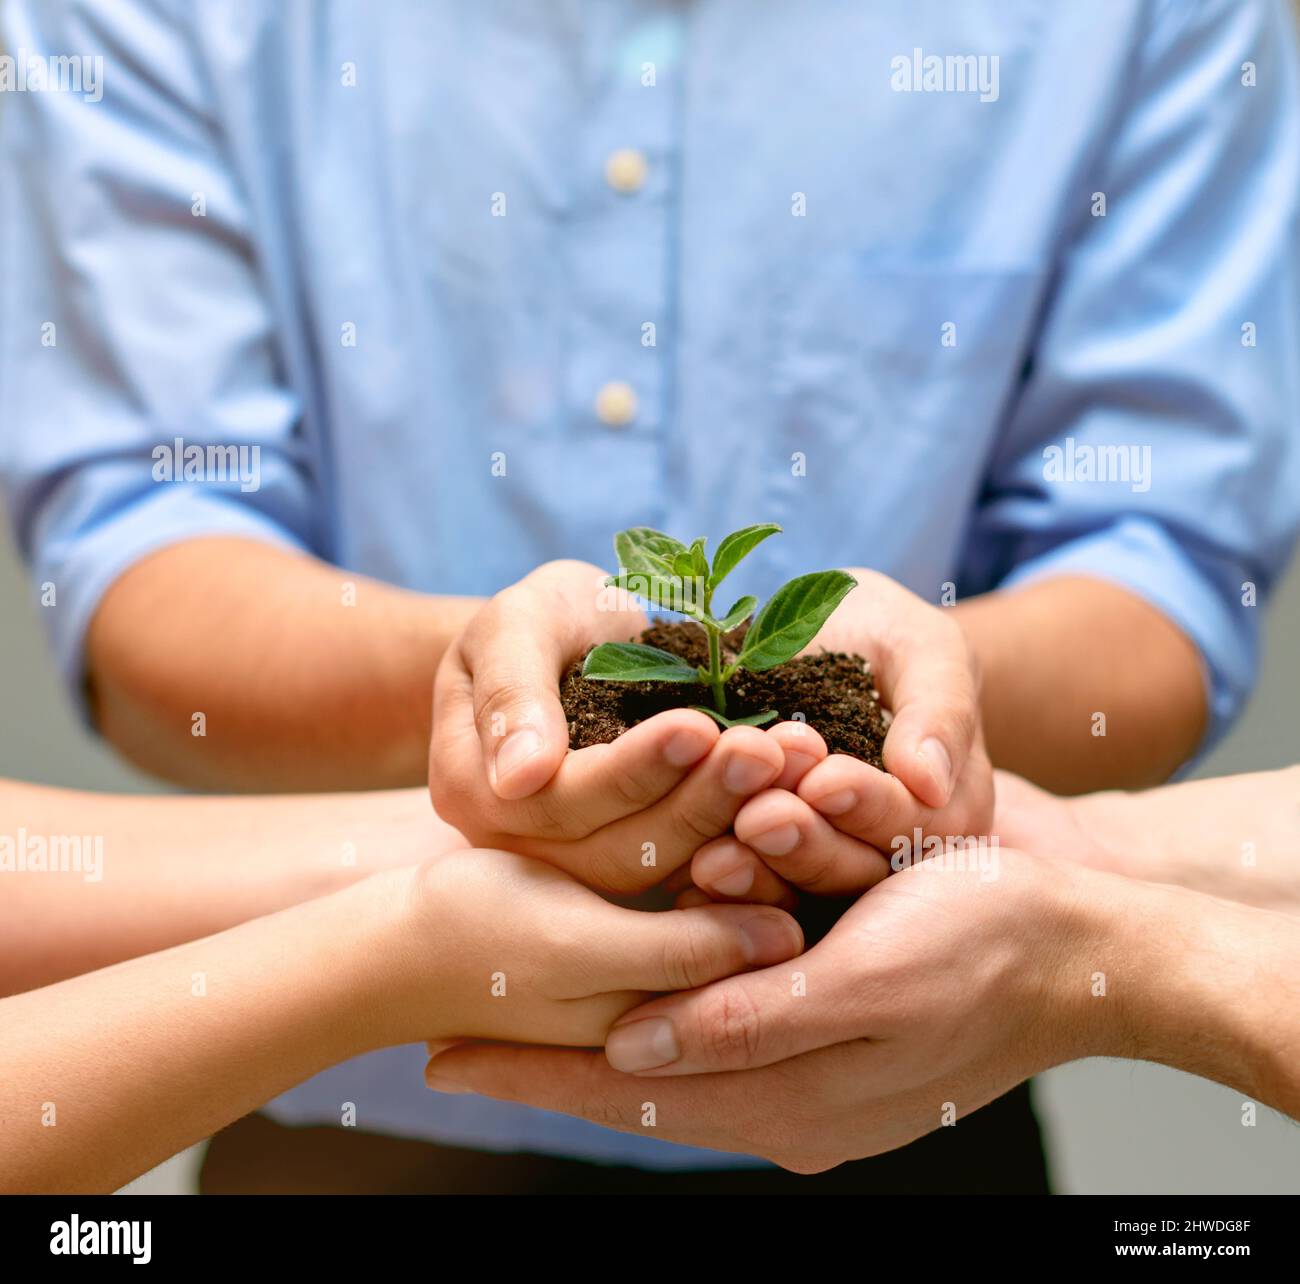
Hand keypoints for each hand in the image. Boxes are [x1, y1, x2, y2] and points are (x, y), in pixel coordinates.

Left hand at [422, 849, 1117, 1169]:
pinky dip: (654, 1034)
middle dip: (540, 1068)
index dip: (533, 1074)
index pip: (630, 1094)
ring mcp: (805, 1086)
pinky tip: (614, 1020)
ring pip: (665, 1073)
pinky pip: (714, 1050)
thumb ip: (747, 1024)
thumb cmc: (979, 948)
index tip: (444, 1060)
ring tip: (503, 1035)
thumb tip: (630, 1055)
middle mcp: (785, 1104)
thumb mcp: (865, 984)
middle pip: (632, 1093)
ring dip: (586, 1053)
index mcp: (791, 1097)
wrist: (1078, 956)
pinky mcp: (823, 1051)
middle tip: (448, 1053)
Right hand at [429, 560, 812, 892]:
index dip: (631, 768)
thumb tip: (518, 777)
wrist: (573, 641)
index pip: (561, 797)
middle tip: (768, 752)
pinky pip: (691, 865)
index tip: (696, 727)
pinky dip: (744, 832)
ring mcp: (579, 865)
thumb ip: (512, 690)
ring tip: (791, 763)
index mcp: (477, 790)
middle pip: (616, 846)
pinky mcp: (634, 863)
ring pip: (662, 864)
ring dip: (731, 817)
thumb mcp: (514, 625)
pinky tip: (798, 796)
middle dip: (698, 797)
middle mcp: (522, 849)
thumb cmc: (540, 620)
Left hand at [688, 571, 993, 901]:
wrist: (812, 634)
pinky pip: (749, 893)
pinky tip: (687, 877)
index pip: (918, 823)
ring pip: (800, 890)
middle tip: (757, 821)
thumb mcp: (921, 648)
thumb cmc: (881, 633)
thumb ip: (938, 706)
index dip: (871, 805)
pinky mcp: (768, 868)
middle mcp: (891, 850)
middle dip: (807, 844)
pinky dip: (720, 891)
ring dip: (757, 876)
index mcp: (945, 807)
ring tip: (712, 859)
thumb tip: (930, 780)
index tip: (822, 781)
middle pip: (857, 869)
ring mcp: (826, 864)